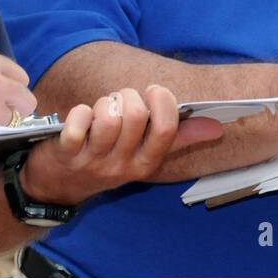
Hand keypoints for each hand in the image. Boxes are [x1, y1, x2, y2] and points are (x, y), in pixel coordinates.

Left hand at [17, 85, 222, 206]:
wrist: (60, 185)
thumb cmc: (107, 159)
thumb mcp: (143, 153)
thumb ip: (178, 137)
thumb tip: (217, 126)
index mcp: (146, 162)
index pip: (165, 129)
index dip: (162, 101)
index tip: (154, 92)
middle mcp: (123, 165)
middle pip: (135, 117)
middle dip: (128, 96)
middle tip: (120, 100)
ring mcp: (94, 161)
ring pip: (108, 118)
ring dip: (104, 103)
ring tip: (101, 109)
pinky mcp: (67, 154)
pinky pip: (76, 125)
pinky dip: (78, 112)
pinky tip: (79, 117)